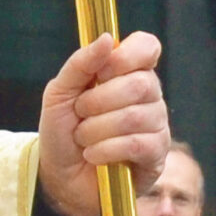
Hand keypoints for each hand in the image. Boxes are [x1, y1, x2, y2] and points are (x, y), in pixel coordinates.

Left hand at [37, 32, 168, 215]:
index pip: (148, 47)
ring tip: (83, 138)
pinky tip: (93, 155)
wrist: (59, 176)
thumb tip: (107, 39)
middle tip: (80, 113)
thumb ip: (80, 65)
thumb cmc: (62, 131)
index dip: (127, 56)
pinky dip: (106, 149)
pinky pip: (137, 144)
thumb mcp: (60, 94)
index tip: (101, 71)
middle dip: (99, 101)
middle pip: (141, 84)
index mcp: (129, 73)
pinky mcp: (156, 156)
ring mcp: (157, 126)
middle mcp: (149, 96)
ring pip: (136, 116)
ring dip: (97, 129)